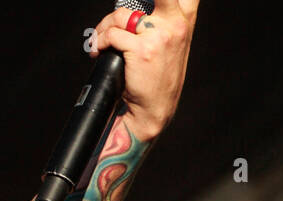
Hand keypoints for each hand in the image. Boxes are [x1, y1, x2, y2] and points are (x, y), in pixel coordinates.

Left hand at [89, 0, 198, 139]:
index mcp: (184, 21)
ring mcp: (159, 35)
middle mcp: (175, 24)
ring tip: (100, 41)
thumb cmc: (157, 78)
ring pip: (122, 16)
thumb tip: (135, 11)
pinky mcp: (142, 49)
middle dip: (123, 9)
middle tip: (116, 20)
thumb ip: (165, 22)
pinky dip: (100, 42)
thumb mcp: (172, 45)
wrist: (154, 109)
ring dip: (104, 27)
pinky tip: (98, 52)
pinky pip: (112, 35)